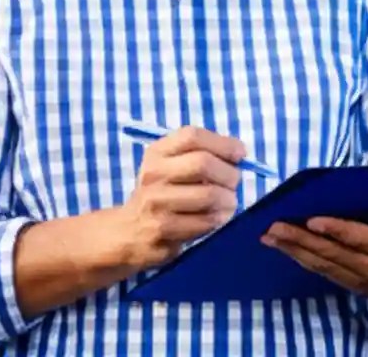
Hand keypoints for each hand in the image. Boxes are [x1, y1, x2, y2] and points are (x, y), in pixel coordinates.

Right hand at [110, 126, 244, 270]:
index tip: (239, 154)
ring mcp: (155, 203)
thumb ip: (203, 153)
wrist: (127, 232)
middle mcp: (153, 174)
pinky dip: (219, 219)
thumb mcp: (172, 165)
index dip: (223, 143)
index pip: (192, 136)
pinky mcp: (161, 230)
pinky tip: (216, 218)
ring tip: (227, 203)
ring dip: (228, 200)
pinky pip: (205, 222)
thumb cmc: (162, 193)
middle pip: (203, 164)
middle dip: (229, 174)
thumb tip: (239, 153)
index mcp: (157, 153)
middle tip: (234, 184)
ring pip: (208, 195)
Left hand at [262, 194, 367, 314]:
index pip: (358, 239)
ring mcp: (355, 277)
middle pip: (329, 252)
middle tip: (274, 225)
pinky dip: (299, 257)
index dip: (336, 230)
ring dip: (292, 248)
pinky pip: (319, 269)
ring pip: (318, 262)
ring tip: (268, 234)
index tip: (314, 219)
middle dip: (300, 239)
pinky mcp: (347, 281)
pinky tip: (281, 246)